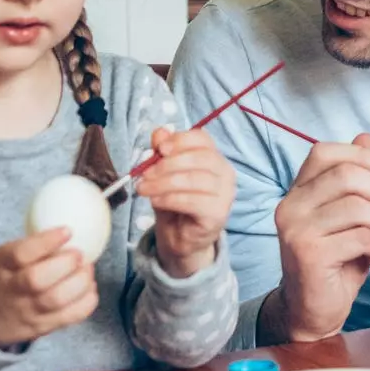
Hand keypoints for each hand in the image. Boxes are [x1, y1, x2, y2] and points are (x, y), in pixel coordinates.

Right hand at [0, 228, 97, 348]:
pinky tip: (89, 288)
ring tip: (87, 270)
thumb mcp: (7, 257)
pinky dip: (87, 301)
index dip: (47, 242)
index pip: (20, 254)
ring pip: (56, 300)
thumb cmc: (6, 277)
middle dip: (65, 264)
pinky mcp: (44, 326)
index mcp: (2, 266)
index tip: (67, 231)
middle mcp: (13, 290)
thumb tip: (72, 229)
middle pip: (37, 280)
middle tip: (79, 255)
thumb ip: (34, 245)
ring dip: (81, 282)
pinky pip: (71, 316)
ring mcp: (28, 311)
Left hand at [136, 126, 236, 277]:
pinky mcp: (218, 214)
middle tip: (144, 175)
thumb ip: (161, 153)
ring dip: (164, 183)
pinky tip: (156, 201)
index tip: (160, 149)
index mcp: (214, 158)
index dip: (181, 140)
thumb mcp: (162, 175)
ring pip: (195, 179)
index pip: (203, 139)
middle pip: (200, 158)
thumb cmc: (174, 203)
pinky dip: (170, 199)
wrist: (180, 238)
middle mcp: (225, 174)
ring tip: (144, 189)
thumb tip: (160, 132)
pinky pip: (194, 201)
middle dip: (167, 164)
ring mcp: (225, 195)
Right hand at [274, 133, 369, 341]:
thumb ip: (355, 179)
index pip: (325, 152)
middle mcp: (291, 206)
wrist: (313, 309)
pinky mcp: (309, 254)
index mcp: (298, 191)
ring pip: (358, 207)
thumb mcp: (349, 216)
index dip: (362, 155)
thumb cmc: (335, 260)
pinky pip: (361, 237)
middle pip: (347, 175)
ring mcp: (297, 230)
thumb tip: (367, 139)